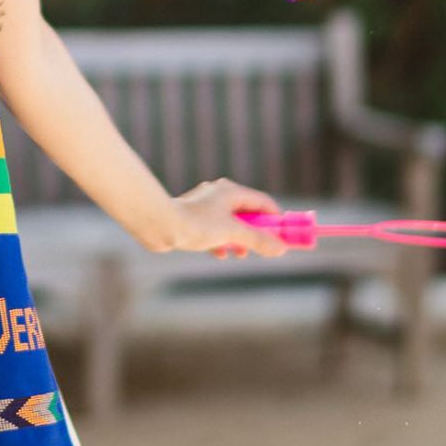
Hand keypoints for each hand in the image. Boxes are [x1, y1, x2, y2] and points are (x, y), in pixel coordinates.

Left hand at [163, 178, 288, 261]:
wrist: (160, 225)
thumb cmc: (197, 225)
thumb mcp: (232, 233)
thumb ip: (258, 240)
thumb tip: (281, 249)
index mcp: (231, 191)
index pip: (263, 202)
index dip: (276, 219)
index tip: (285, 235)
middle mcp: (219, 193)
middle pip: (247, 214)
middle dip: (255, 233)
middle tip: (262, 249)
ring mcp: (205, 205)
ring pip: (230, 223)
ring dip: (238, 240)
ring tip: (238, 254)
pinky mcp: (193, 216)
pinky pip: (215, 229)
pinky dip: (220, 241)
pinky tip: (217, 253)